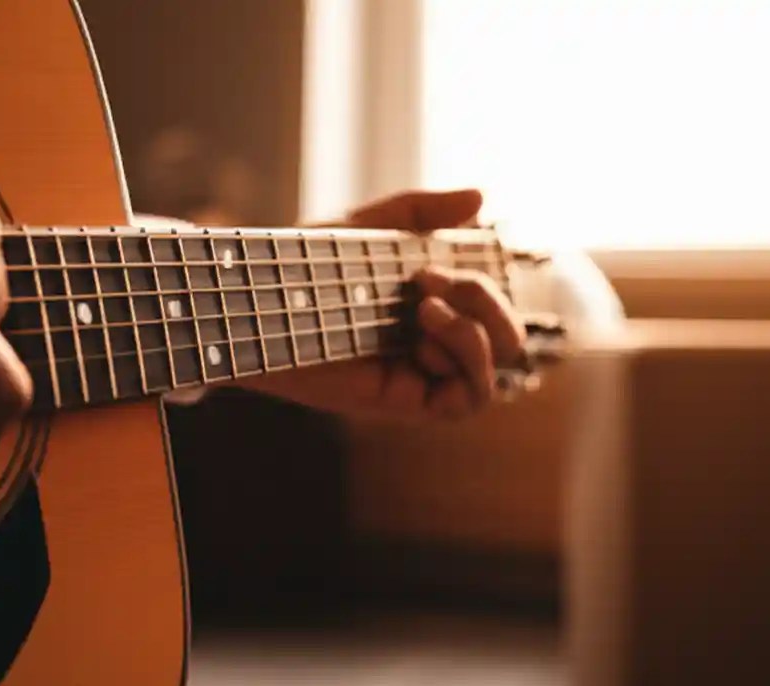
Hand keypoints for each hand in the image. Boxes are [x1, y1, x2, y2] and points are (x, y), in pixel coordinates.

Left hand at [238, 189, 525, 421]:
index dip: (485, 283)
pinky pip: (468, 398)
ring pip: (497, 368)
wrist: (261, 298)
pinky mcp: (406, 403)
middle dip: (485, 300)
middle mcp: (433, 345)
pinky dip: (463, 358)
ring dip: (475, 329)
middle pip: (508, 339)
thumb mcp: (372, 227)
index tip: (432, 262)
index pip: (496, 307)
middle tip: (429, 281)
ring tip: (423, 307)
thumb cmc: (304, 263)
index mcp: (432, 306)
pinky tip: (424, 337)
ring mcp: (422, 376)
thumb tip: (482, 197)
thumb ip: (425, 212)